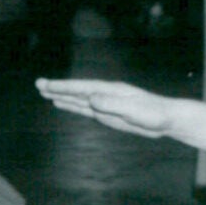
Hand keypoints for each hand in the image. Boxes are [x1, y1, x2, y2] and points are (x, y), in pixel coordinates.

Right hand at [36, 78, 178, 137]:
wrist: (168, 119)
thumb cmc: (154, 114)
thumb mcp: (133, 110)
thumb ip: (112, 105)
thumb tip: (90, 99)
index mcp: (110, 91)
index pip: (82, 88)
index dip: (64, 87)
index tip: (47, 85)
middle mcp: (105, 95)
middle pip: (76, 91)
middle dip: (57, 88)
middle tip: (38, 84)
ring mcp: (106, 104)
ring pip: (78, 99)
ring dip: (61, 96)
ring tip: (44, 92)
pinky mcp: (108, 114)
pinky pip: (85, 109)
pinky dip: (72, 105)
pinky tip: (63, 103)